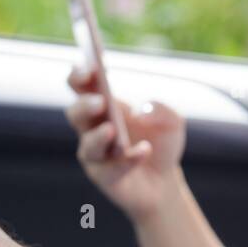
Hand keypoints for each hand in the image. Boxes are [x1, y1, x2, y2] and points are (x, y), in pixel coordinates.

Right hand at [65, 66, 185, 221]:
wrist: (165, 180)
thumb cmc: (161, 141)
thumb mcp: (172, 121)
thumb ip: (163, 109)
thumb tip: (144, 110)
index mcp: (103, 106)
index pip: (81, 86)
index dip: (79, 75)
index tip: (88, 67)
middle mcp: (92, 129)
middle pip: (75, 113)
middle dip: (85, 106)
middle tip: (100, 102)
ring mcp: (95, 155)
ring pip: (87, 146)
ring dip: (98, 137)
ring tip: (111, 129)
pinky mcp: (104, 177)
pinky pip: (111, 169)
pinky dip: (128, 160)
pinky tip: (143, 151)